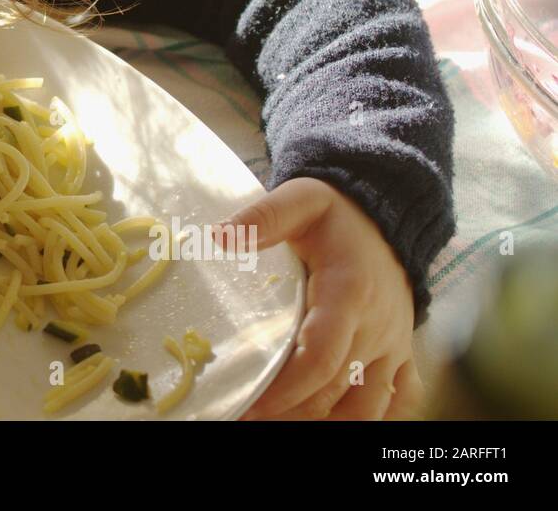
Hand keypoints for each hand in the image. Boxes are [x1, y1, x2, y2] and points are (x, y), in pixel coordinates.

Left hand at [216, 176, 425, 419]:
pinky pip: (402, 401)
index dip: (287, 389)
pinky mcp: (403, 354)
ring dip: (328, 422)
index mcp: (349, 293)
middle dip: (292, 412)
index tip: (252, 404)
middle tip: (247, 416)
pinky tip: (335, 423)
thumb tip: (220, 235)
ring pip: (369, 407)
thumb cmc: (336, 214)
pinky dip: (373, 420)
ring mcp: (393, 345)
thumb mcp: (300, 200)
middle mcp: (377, 327)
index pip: (320, 356)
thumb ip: (264, 217)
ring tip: (283, 422)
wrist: (388, 216)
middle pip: (336, 390)